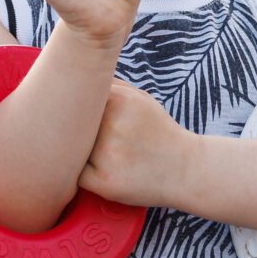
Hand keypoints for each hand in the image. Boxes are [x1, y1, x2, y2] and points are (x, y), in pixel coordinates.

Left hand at [76, 81, 189, 207]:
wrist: (186, 170)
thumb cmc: (157, 131)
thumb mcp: (140, 99)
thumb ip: (110, 86)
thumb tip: (73, 75)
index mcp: (120, 100)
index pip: (76, 99)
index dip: (72, 109)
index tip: (78, 117)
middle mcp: (112, 125)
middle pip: (69, 124)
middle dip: (71, 130)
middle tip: (78, 136)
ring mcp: (108, 154)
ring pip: (70, 149)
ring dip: (76, 152)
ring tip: (100, 156)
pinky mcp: (104, 182)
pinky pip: (74, 175)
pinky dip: (82, 173)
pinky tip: (101, 170)